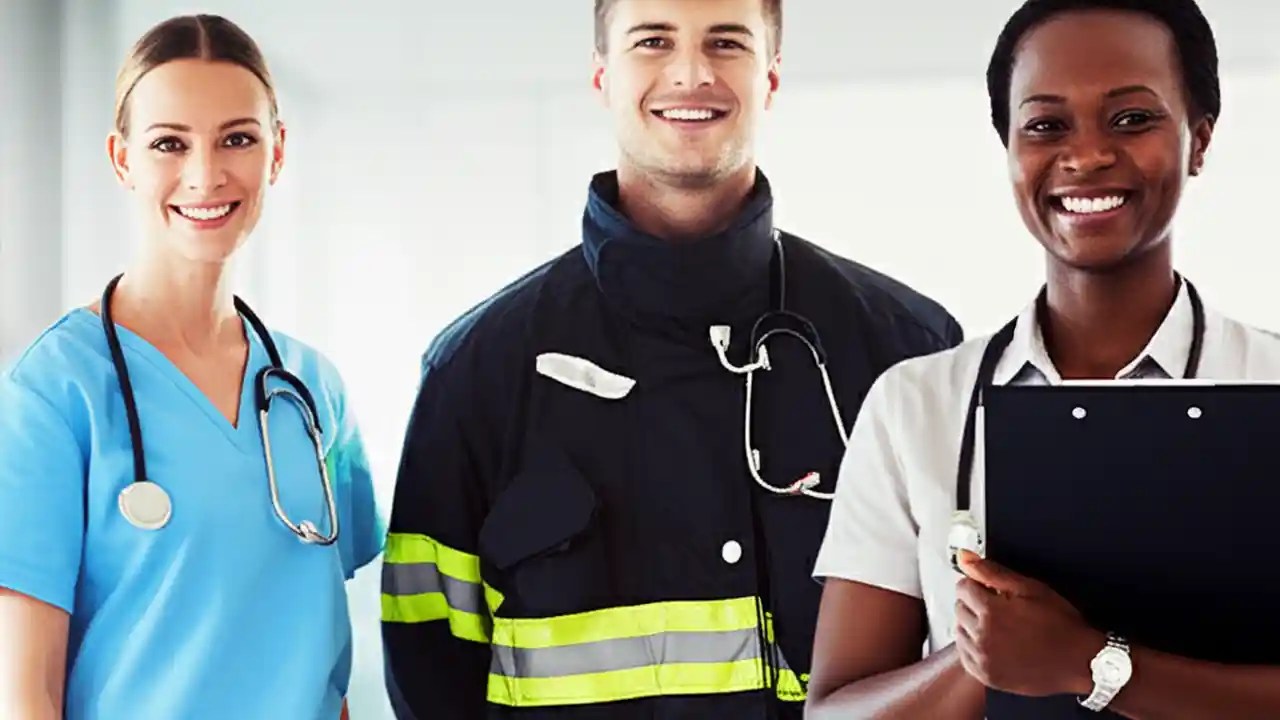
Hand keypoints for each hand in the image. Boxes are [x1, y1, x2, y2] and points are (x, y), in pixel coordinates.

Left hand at [954, 550, 1102, 697]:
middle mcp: (982, 637)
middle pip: (960, 608)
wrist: (1080, 662)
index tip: (993, 591)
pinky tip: (996, 644)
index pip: (963, 587)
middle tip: (1002, 610)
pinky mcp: (985, 676)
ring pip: (960, 631)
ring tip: (1001, 628)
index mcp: (991, 612)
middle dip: (976, 604)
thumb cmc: (1060, 625)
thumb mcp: (1029, 588)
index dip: (979, 585)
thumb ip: (992, 572)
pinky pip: (964, 655)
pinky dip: (974, 647)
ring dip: (973, 625)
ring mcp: (982, 659)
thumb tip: (964, 558)